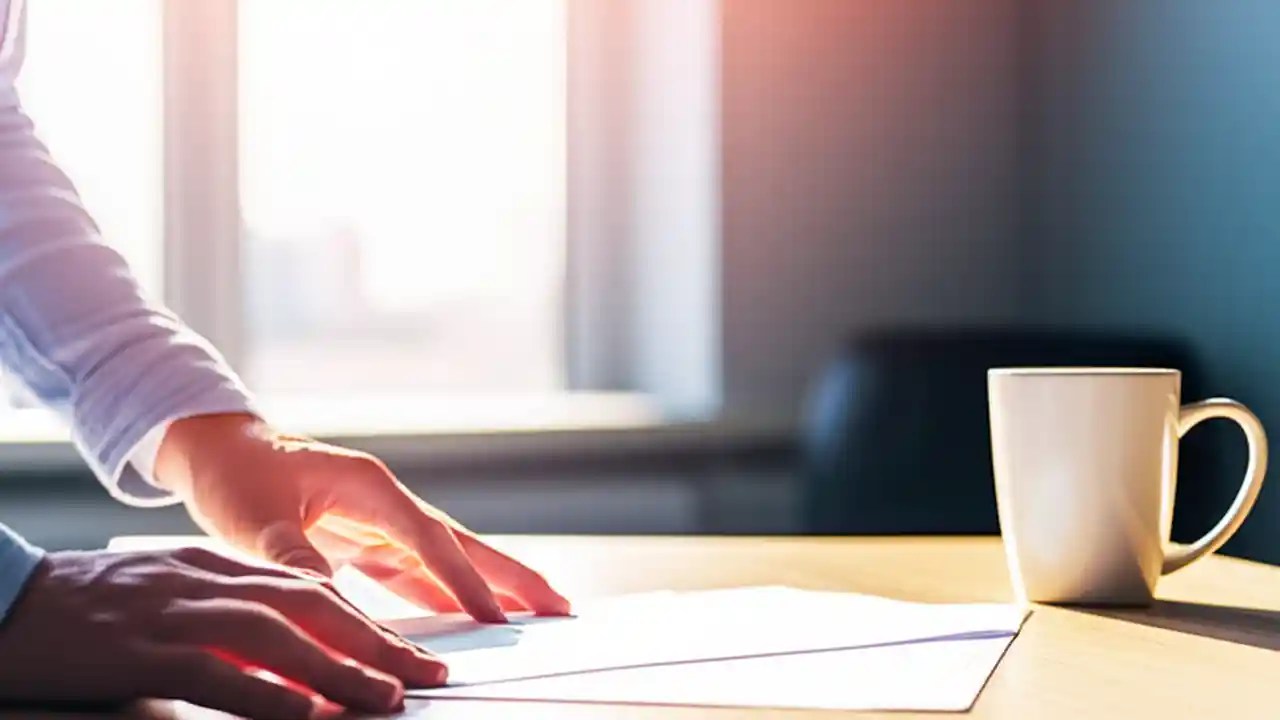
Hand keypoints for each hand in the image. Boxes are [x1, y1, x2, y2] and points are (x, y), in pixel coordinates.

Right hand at [0, 547, 446, 717]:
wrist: (9, 599)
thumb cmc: (90, 605)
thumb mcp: (169, 590)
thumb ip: (226, 608)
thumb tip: (287, 650)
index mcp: (215, 564)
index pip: (307, 588)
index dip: (364, 619)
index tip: (408, 650)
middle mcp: (205, 580)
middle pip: (309, 605)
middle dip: (374, 640)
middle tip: (425, 674)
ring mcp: (173, 611)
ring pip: (275, 634)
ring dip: (338, 667)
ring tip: (386, 696)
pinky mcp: (140, 649)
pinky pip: (214, 670)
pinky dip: (265, 691)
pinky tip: (304, 713)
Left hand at [154, 414, 570, 623]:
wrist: (219, 451)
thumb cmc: (237, 476)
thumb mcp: (256, 521)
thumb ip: (299, 561)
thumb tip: (335, 605)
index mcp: (371, 487)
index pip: (430, 540)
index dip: (463, 581)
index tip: (495, 618)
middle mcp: (387, 502)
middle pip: (462, 543)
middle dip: (512, 576)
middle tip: (561, 607)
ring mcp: (382, 522)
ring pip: (449, 559)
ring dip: (492, 587)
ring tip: (539, 614)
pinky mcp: (369, 541)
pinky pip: (420, 571)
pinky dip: (451, 592)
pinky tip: (476, 616)